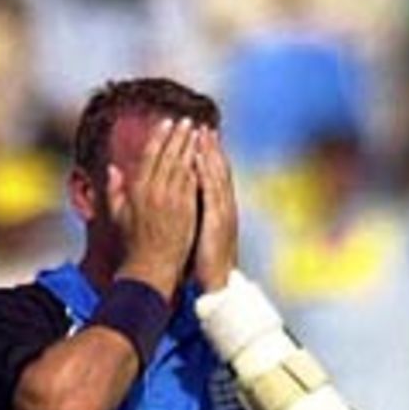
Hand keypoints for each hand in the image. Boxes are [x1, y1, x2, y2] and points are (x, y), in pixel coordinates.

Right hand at [111, 117, 198, 298]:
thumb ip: (113, 190)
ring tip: (198, 131)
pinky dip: (198, 165)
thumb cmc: (133, 245)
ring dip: (190, 145)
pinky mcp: (186, 210)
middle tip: (187, 120)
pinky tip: (205, 154)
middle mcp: (152, 191)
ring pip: (182, 165)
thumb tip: (112, 168)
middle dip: (178, 135)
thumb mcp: (118, 215)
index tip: (166, 122)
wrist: (150, 269)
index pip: (149, 155)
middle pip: (168, 155)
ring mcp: (171, 200)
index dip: (159, 136)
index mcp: (136, 190)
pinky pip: (193, 182)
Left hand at [192, 128, 238, 292]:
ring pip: (217, 176)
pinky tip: (197, 159)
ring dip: (209, 153)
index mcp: (219, 209)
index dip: (208, 155)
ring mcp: (223, 213)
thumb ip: (195, 215)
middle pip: (218, 170)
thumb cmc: (205, 262)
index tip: (199, 135)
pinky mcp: (217, 221)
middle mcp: (224, 207)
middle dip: (211, 146)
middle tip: (202, 125)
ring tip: (201, 133)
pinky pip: (211, 192)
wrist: (218, 284)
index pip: (214, 176)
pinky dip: (205, 173)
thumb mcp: (200, 234)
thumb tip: (184, 201)